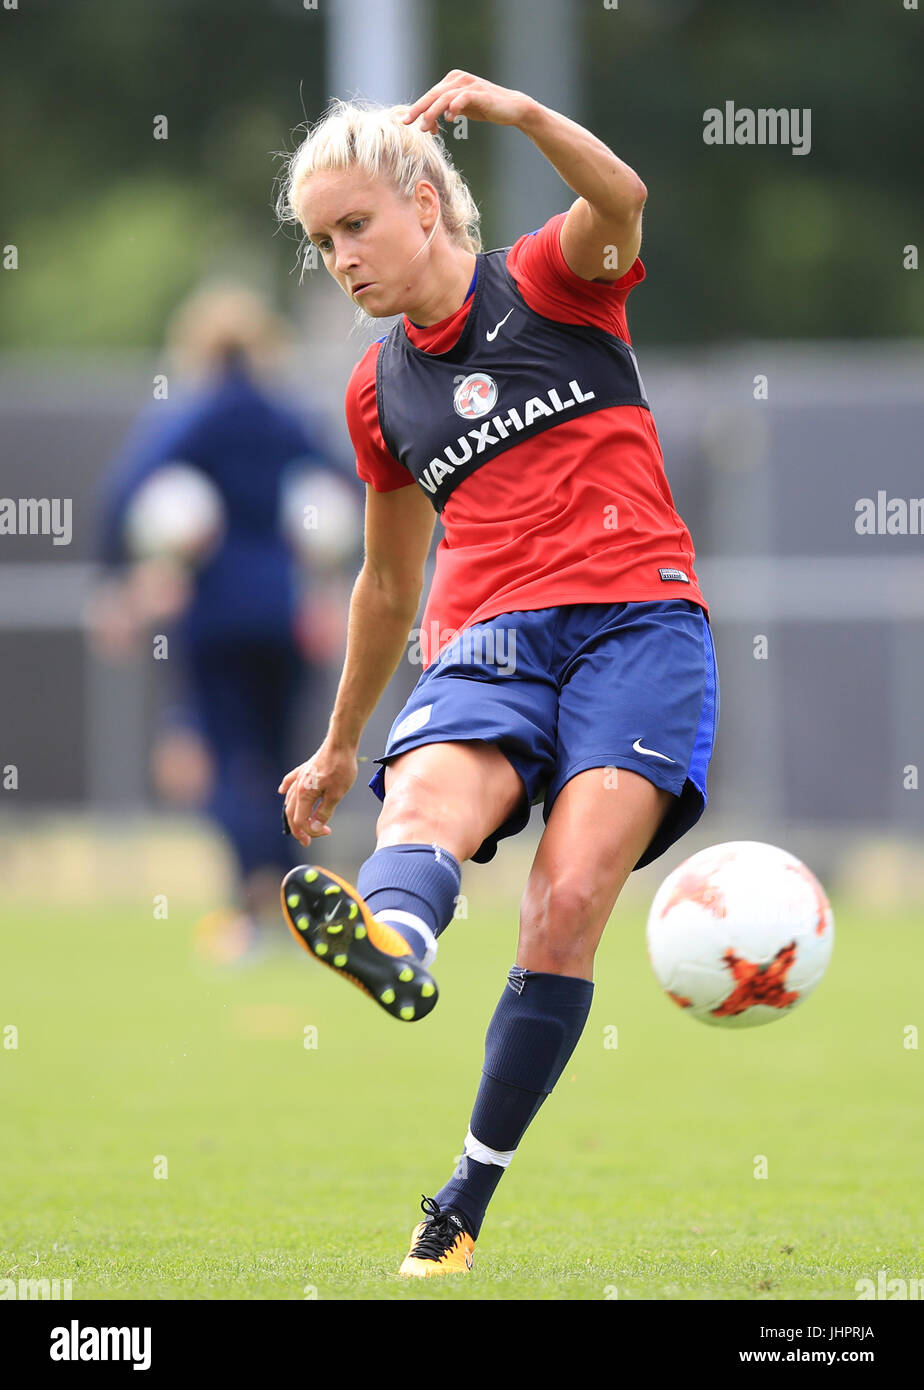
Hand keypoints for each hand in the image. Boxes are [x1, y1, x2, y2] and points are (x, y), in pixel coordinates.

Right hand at [277, 739, 358, 847]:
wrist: (341, 743)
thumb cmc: (341, 767)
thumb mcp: (336, 794)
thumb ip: (324, 812)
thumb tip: (314, 828)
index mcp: (304, 795)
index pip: (301, 821)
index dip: (312, 831)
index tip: (327, 831)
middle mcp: (298, 787)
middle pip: (292, 813)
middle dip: (299, 829)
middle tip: (307, 840)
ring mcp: (300, 777)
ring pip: (290, 800)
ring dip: (294, 814)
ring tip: (300, 823)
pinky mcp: (305, 769)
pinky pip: (290, 781)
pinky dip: (286, 789)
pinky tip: (282, 792)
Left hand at [403, 70, 535, 133]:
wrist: (512, 108)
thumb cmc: (486, 108)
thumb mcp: (462, 109)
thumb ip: (446, 111)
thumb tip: (427, 123)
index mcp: (452, 81)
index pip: (430, 95)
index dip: (418, 109)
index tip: (407, 123)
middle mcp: (458, 78)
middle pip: (433, 95)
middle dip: (418, 109)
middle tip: (406, 122)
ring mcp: (468, 84)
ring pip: (444, 97)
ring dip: (432, 113)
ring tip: (425, 127)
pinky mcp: (479, 92)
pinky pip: (462, 98)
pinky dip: (454, 108)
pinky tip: (449, 119)